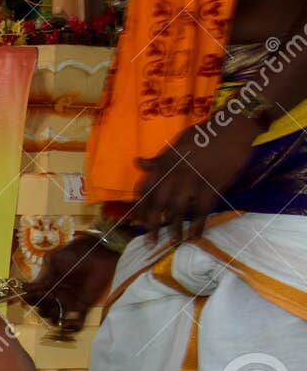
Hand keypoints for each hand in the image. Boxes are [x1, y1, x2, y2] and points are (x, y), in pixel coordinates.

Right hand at [22, 236, 119, 333]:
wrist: (102, 251)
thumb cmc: (77, 255)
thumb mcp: (56, 262)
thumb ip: (42, 278)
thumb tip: (24, 289)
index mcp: (49, 284)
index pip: (34, 298)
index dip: (32, 300)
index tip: (37, 295)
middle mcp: (57, 294)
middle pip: (44, 310)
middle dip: (43, 310)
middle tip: (50, 299)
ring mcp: (71, 301)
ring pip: (56, 318)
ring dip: (53, 319)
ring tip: (56, 314)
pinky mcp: (85, 305)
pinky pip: (79, 322)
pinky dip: (74, 328)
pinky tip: (69, 328)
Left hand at [126, 114, 254, 245]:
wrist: (233, 127)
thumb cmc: (205, 134)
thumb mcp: (177, 143)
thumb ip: (158, 159)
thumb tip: (137, 163)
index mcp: (164, 163)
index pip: (145, 189)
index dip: (140, 207)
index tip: (137, 221)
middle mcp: (173, 175)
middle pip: (158, 204)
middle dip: (152, 224)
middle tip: (149, 241)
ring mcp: (192, 182)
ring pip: (178, 211)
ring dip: (174, 229)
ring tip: (172, 243)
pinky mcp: (211, 187)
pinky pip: (202, 211)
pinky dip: (198, 226)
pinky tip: (195, 237)